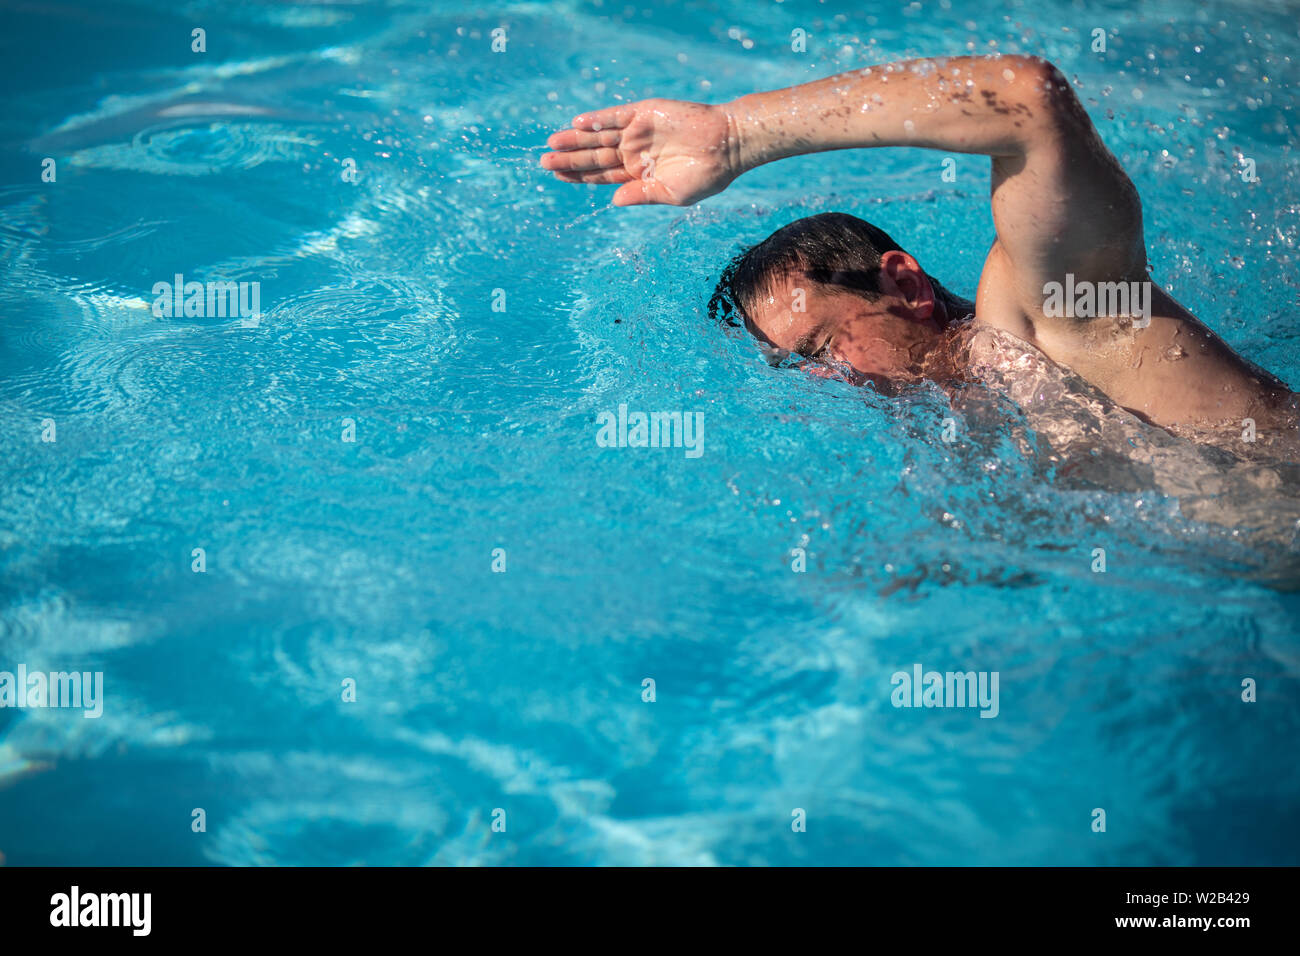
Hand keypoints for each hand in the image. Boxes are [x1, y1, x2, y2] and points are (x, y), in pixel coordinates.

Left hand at [540, 99, 741, 205]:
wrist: (728, 145)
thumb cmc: (706, 175)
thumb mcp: (671, 193)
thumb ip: (641, 194)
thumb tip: (612, 201)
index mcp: (639, 173)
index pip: (601, 175)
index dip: (579, 176)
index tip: (557, 177)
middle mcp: (634, 152)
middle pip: (594, 156)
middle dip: (570, 159)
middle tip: (543, 162)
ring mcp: (638, 131)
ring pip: (599, 135)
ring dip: (576, 139)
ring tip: (552, 143)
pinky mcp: (644, 113)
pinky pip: (615, 115)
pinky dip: (597, 119)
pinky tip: (577, 124)